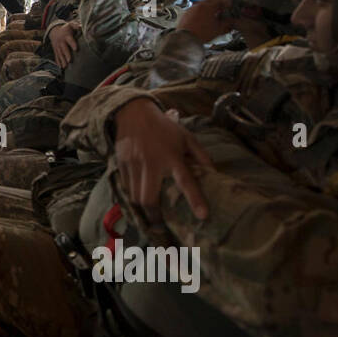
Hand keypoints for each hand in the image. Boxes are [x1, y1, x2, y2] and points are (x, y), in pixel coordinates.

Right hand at [47, 20, 79, 68]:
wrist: (54, 31)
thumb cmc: (65, 29)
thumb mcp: (70, 25)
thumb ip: (75, 25)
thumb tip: (81, 26)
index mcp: (66, 36)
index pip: (70, 40)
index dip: (73, 44)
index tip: (76, 49)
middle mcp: (61, 42)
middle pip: (64, 49)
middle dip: (66, 55)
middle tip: (69, 61)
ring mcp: (57, 47)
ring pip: (60, 54)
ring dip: (62, 60)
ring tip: (65, 67)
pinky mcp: (55, 50)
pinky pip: (56, 56)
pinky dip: (58, 62)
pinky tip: (60, 67)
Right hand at [113, 99, 212, 222]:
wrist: (133, 113)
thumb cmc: (164, 127)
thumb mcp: (186, 137)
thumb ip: (201, 155)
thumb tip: (216, 173)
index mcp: (172, 157)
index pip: (186, 180)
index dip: (195, 199)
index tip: (203, 216)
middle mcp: (152, 163)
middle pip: (149, 198)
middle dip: (154, 215)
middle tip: (161, 223)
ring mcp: (134, 165)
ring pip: (135, 196)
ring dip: (143, 208)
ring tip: (150, 214)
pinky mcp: (121, 165)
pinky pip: (126, 187)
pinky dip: (132, 195)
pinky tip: (138, 197)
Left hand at [176, 0, 230, 43]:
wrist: (186, 38)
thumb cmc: (203, 33)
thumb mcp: (218, 29)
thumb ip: (227, 24)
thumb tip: (231, 21)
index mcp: (209, 7)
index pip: (219, 1)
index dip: (224, 5)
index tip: (225, 9)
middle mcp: (199, 5)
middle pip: (210, 0)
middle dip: (215, 4)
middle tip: (218, 11)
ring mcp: (191, 8)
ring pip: (201, 4)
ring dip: (207, 7)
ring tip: (210, 15)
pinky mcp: (186, 13)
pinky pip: (195, 9)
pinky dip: (199, 11)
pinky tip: (201, 18)